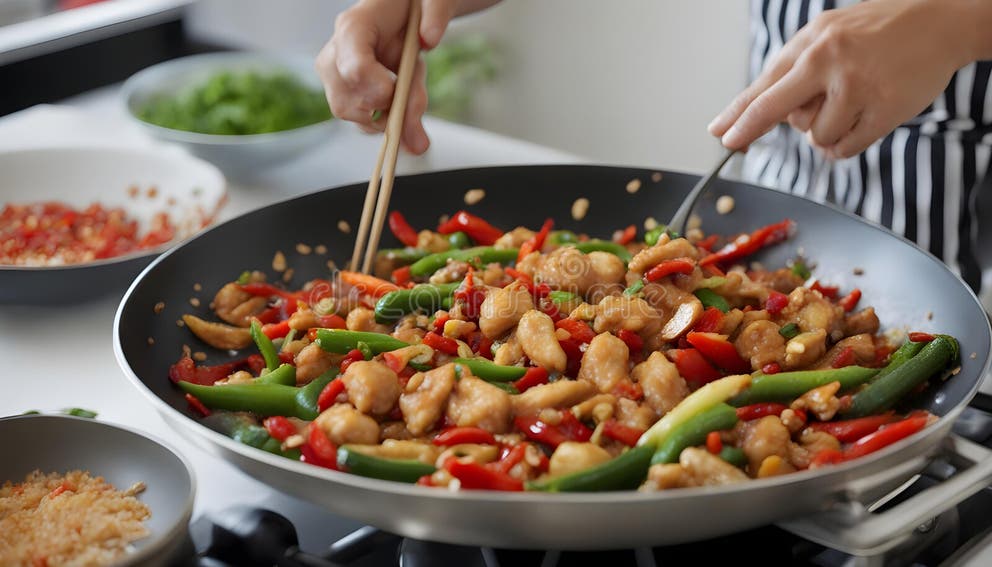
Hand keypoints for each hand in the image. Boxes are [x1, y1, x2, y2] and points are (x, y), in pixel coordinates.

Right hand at [315, 0, 462, 153]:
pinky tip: (405, 104)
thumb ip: (435, 17)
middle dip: (389, 110)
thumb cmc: (412, 7)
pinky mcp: (344, 97)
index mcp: (352, 27)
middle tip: (417, 96)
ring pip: (358, 119)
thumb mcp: (431, 4)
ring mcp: (335, 80)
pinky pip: (366, 125)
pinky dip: (392, 126)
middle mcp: (334, 56)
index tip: (402, 91)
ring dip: (394, 118)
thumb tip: (430, 40)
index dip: (380, 91)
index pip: (354, 69)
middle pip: (347, 103)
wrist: (403, 14)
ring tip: (411, 89)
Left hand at [707, 0, 972, 159]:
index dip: (738, 115)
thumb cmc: (876, 31)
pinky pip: (844, 149)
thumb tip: (754, 110)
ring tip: (848, 105)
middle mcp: (830, 63)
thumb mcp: (829, 33)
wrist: (941, 20)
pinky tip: (861, 120)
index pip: (765, 86)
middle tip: (734, 142)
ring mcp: (857, 87)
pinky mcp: (883, 110)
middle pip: (776, 111)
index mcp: (812, 43)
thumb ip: (795, 67)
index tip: (718, 134)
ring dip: (825, 132)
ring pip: (815, 137)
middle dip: (751, 129)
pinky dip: (846, 144)